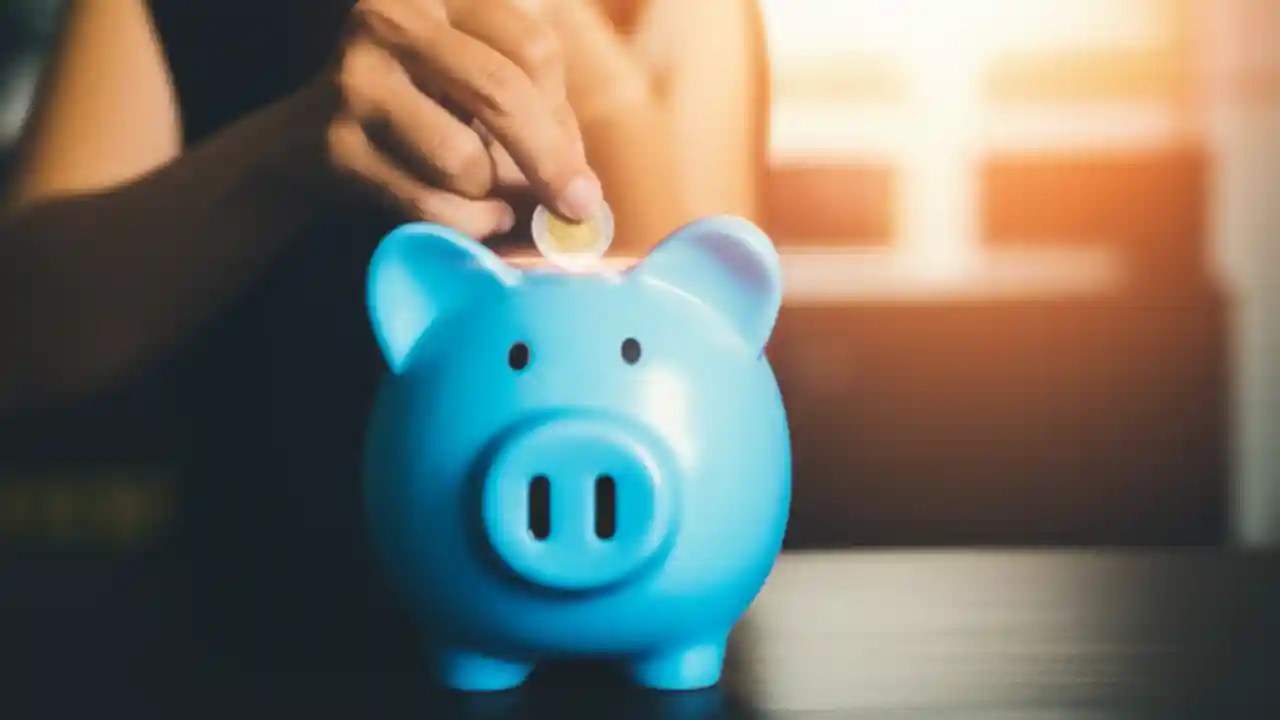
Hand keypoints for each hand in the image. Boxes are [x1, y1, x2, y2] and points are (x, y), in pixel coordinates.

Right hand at [299, 0, 601, 236]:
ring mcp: (356, 77)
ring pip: (464, 160)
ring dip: (494, 199)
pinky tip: (475, 221)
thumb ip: (534, 114)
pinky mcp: (335, 143)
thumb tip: (583, 189)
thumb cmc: (420, 113)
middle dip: (551, 164)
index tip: (579, 164)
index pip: (532, 48)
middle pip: (501, 94)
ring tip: (495, 205)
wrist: (305, 143)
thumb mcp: (475, 85)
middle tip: (579, 207)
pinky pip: (427, 202)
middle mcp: (392, 16)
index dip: (564, 115)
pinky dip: (464, 224)